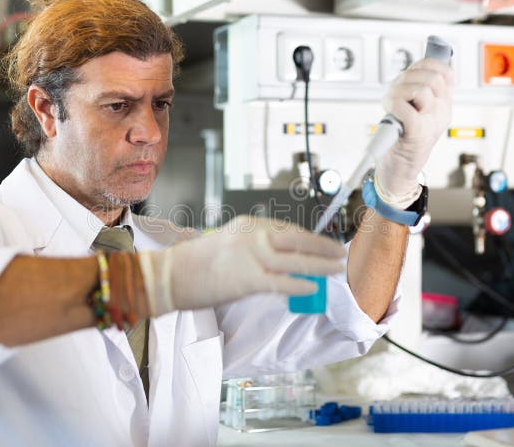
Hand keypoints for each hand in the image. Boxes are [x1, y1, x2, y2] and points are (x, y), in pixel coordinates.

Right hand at [139, 216, 345, 315]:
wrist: (171, 274)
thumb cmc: (196, 263)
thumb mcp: (229, 243)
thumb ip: (253, 247)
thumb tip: (279, 259)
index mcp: (249, 224)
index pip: (288, 229)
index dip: (311, 238)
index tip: (325, 244)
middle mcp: (253, 235)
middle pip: (298, 240)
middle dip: (322, 248)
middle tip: (341, 253)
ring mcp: (252, 256)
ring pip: (295, 260)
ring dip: (320, 266)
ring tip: (337, 270)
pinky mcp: (247, 278)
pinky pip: (281, 282)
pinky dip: (300, 285)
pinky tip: (314, 288)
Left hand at [376, 58, 453, 207]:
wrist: (399, 170)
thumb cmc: (403, 140)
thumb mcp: (415, 110)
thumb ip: (418, 90)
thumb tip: (417, 67)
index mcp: (444, 104)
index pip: (443, 70)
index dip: (424, 66)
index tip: (411, 74)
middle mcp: (442, 112)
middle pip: (432, 76)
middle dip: (408, 78)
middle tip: (396, 93)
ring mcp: (432, 122)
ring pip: (420, 89)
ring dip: (398, 92)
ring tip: (392, 106)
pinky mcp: (418, 133)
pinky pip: (406, 107)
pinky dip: (393, 105)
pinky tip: (390, 111)